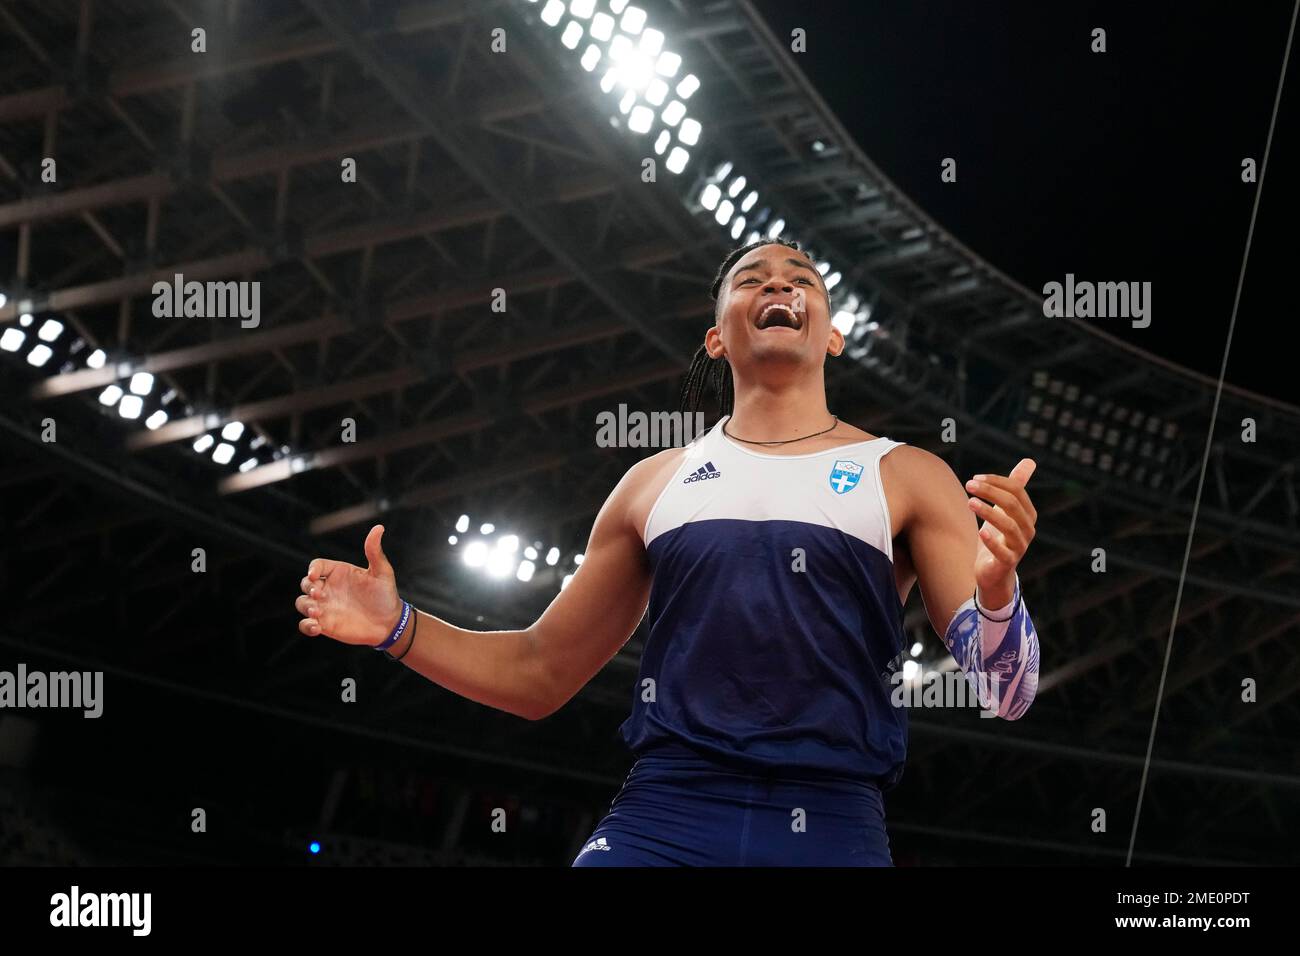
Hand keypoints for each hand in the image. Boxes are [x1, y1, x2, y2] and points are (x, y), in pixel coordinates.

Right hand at [296, 525, 403, 645]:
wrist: (390, 623)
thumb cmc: (386, 595)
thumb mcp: (382, 572)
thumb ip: (375, 552)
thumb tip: (379, 528)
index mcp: (339, 573)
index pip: (317, 565)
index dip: (312, 569)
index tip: (315, 575)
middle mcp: (329, 588)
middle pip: (305, 583)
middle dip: (308, 587)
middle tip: (319, 594)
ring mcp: (325, 606)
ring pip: (302, 603)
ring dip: (305, 606)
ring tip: (317, 612)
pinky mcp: (325, 625)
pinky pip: (306, 625)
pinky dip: (306, 625)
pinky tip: (317, 627)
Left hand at [965, 458, 1037, 605]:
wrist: (995, 571)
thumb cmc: (1000, 536)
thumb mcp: (1006, 510)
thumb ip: (1017, 486)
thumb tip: (1030, 460)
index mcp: (1028, 514)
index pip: (1017, 491)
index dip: (997, 482)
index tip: (975, 478)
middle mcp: (1027, 529)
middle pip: (1012, 505)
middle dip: (990, 492)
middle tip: (969, 485)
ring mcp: (1019, 547)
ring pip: (1008, 526)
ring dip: (989, 512)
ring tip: (970, 502)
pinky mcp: (1007, 563)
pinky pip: (1003, 552)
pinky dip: (992, 542)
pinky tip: (980, 533)